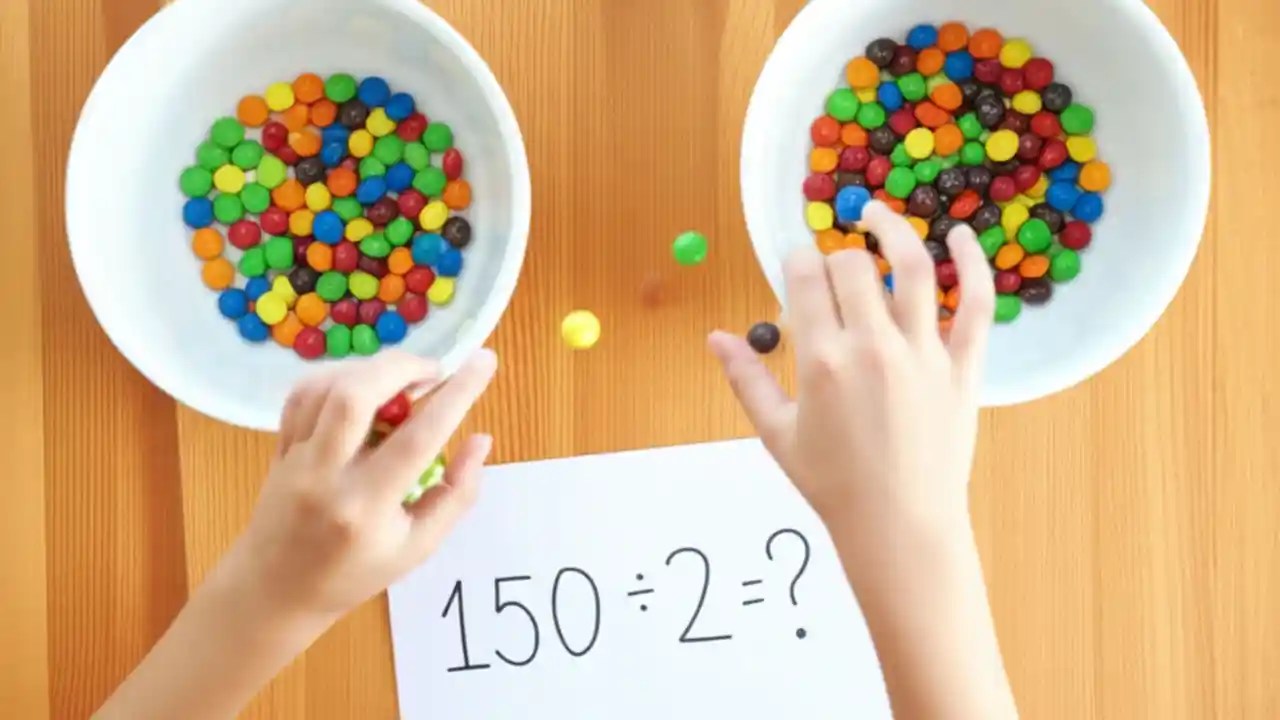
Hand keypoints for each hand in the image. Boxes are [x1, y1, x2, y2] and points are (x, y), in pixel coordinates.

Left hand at [225, 349, 497, 617]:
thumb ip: (456, 494)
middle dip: (402, 367)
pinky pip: (303, 394)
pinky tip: (362, 386)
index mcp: (367, 507)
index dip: (457, 395)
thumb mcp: (418, 547)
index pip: (419, 438)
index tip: (485, 361)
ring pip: (326, 387)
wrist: (276, 591)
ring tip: (401, 381)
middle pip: (356, 395)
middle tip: (434, 371)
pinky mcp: (279, 446)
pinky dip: (337, 378)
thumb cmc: (356, 573)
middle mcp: (326, 476)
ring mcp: (296, 458)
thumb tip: (481, 439)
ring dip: (371, 370)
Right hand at [709, 201, 994, 533]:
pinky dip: (972, 262)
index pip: (803, 277)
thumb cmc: (834, 485)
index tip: (794, 267)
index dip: (794, 261)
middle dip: (835, 258)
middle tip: (832, 271)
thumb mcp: (777, 434)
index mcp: (821, 361)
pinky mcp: (962, 367)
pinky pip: (975, 304)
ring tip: (877, 215)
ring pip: (913, 268)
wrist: (900, 527)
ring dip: (895, 230)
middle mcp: (872, 347)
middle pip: (852, 267)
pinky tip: (959, 235)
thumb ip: (746, 379)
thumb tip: (716, 338)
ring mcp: (923, 354)